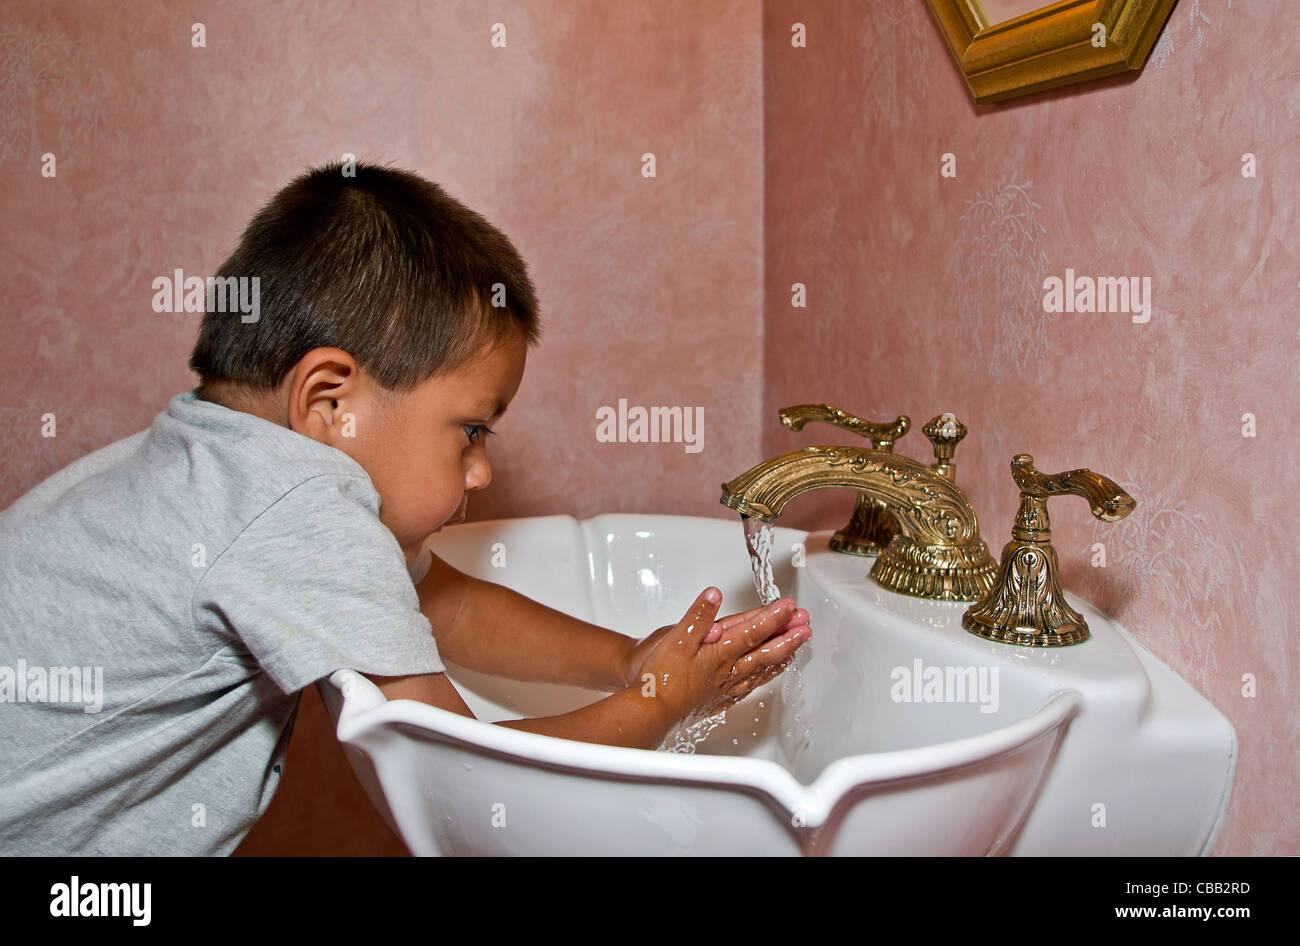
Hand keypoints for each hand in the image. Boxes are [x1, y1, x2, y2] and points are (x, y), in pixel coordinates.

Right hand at [630, 588, 811, 724]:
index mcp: (720, 652)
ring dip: (781, 657)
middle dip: (787, 637)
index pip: (753, 630)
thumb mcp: (675, 640)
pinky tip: (766, 676)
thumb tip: (714, 594)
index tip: (790, 606)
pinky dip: (763, 678)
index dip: (773, 617)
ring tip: (796, 649)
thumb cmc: (660, 678)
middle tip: (806, 626)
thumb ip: (697, 616)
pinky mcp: (719, 700)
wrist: (650, 712)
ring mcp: (726, 687)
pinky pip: (750, 686)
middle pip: (765, 651)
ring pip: (761, 670)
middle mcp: (728, 671)